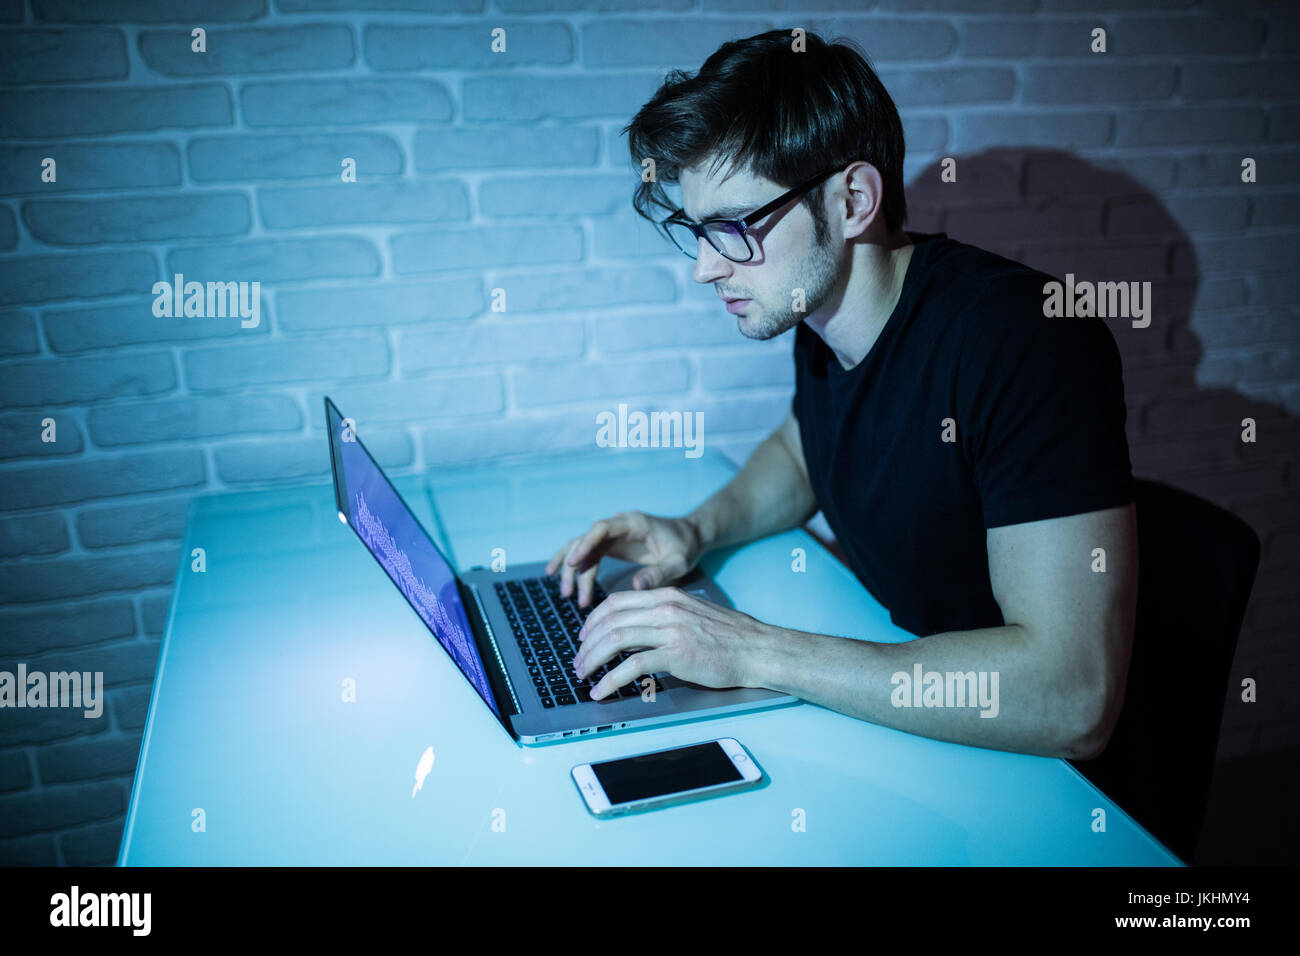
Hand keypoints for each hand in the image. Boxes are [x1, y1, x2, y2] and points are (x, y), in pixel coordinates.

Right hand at [544, 510, 702, 606]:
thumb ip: (659, 573)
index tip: (572, 564)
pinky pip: (586, 551)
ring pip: (581, 546)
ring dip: (571, 569)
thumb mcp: (678, 562)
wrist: (690, 536)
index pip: (601, 529)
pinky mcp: (611, 543)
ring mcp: (613, 533)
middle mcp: (619, 525)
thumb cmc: (685, 547)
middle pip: (586, 540)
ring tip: (566, 594)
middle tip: (570, 594)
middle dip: (574, 566)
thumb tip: (636, 586)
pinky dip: (573, 563)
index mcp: (634, 523)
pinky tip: (558, 576)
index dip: (584, 545)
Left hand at [571, 586, 777, 699]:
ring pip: (615, 640)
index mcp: (667, 596)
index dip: (593, 619)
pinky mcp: (677, 654)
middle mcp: (665, 608)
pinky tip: (602, 691)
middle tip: (578, 661)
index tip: (584, 636)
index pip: (616, 601)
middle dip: (586, 643)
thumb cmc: (730, 636)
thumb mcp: (693, 612)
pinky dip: (611, 680)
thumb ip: (665, 615)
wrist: (758, 649)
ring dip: (592, 660)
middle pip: (610, 620)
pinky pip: (632, 666)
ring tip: (582, 675)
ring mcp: (670, 630)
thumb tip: (639, 628)